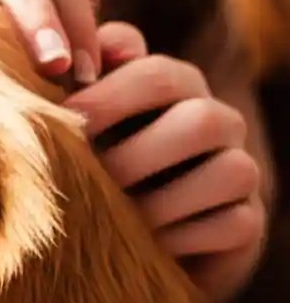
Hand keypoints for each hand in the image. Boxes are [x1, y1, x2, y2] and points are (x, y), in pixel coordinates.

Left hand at [66, 23, 266, 302]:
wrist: (114, 243)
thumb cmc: (85, 170)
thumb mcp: (70, 128)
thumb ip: (67, 87)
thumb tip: (56, 58)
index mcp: (171, 88)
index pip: (155, 72)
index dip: (108, 97)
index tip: (66, 125)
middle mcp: (215, 121)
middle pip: (201, 119)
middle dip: (136, 156)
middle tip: (91, 182)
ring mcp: (238, 170)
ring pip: (231, 171)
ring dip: (161, 202)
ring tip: (113, 217)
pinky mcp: (246, 223)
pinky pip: (233, 224)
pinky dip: (183, 238)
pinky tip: (144, 244)